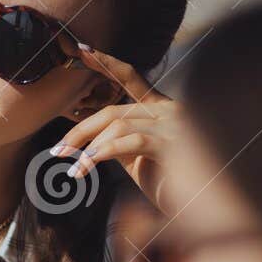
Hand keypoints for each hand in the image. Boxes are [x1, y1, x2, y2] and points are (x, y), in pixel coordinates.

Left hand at [51, 45, 187, 213]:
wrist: (202, 210)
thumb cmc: (171, 188)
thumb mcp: (139, 161)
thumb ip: (120, 144)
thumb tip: (93, 142)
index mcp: (162, 110)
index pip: (130, 77)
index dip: (105, 62)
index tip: (81, 50)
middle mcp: (170, 110)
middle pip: (114, 110)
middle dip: (81, 129)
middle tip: (58, 149)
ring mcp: (175, 124)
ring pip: (119, 124)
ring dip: (89, 146)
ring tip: (73, 167)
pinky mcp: (175, 143)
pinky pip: (132, 141)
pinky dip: (103, 153)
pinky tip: (87, 166)